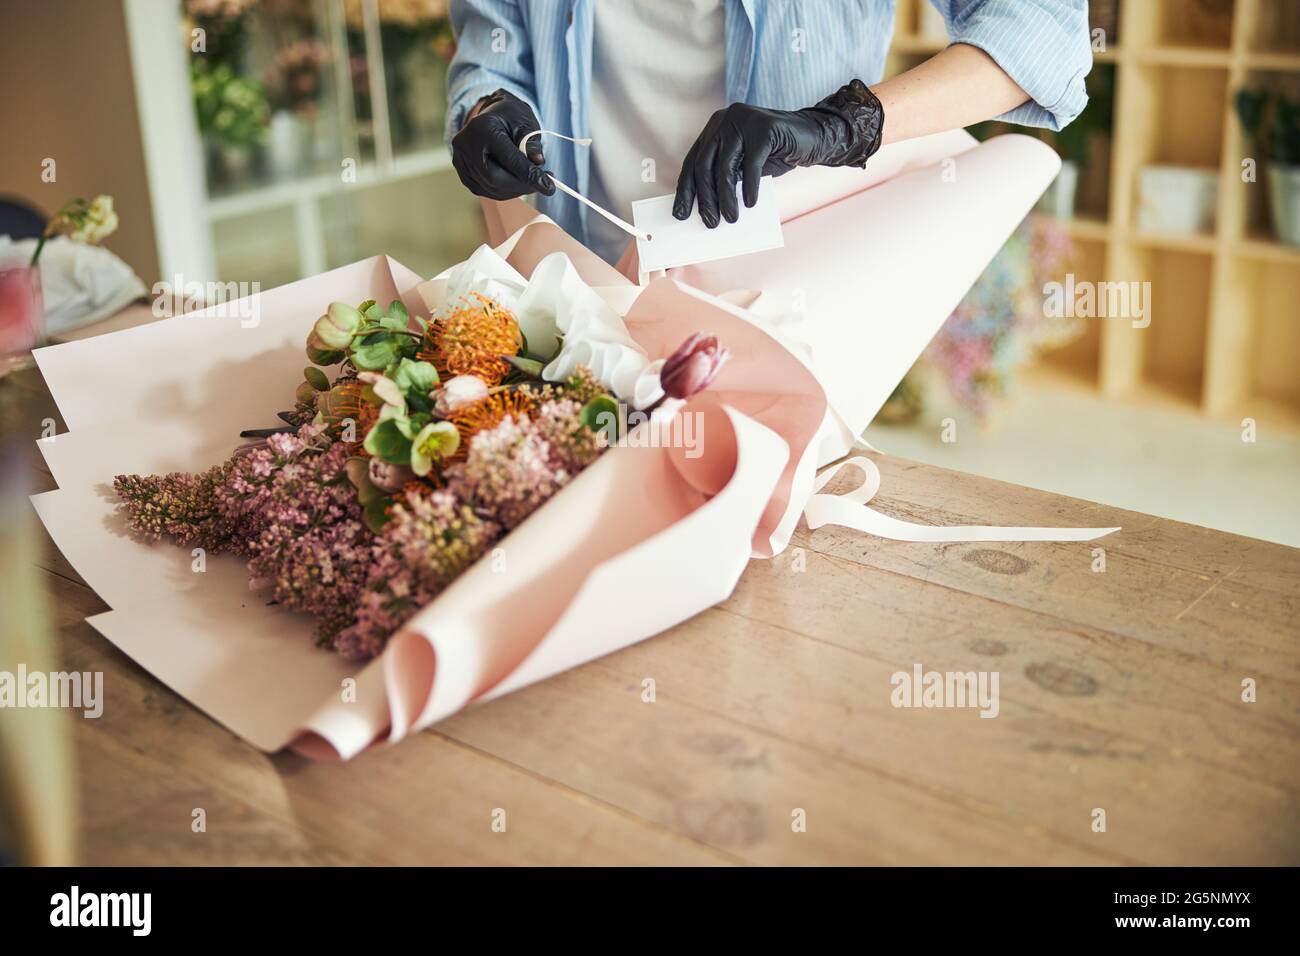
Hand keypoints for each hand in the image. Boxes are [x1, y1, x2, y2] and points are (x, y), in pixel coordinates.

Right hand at [451, 89, 555, 200]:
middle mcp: (466, 145)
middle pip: (495, 178)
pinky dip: (505, 190)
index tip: (549, 187)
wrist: (491, 117)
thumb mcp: (525, 122)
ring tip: (532, 180)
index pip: (508, 158)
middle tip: (543, 184)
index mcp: (482, 127)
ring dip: (516, 189)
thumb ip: (531, 142)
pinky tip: (517, 181)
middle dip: (522, 185)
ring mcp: (461, 161)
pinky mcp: (463, 174)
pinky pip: (486, 190)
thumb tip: (538, 162)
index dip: (529, 175)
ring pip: (491, 188)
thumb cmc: (511, 117)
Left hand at [673, 80, 883, 226]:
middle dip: (705, 199)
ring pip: (725, 166)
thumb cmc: (774, 155)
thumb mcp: (743, 167)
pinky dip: (750, 187)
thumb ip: (724, 178)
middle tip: (710, 223)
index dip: (685, 190)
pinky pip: (751, 163)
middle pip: (705, 165)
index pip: (693, 162)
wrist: (811, 136)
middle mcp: (725, 120)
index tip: (680, 214)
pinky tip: (751, 203)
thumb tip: (705, 209)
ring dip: (726, 198)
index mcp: (715, 128)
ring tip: (730, 219)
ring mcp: (744, 121)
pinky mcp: (764, 127)